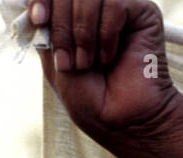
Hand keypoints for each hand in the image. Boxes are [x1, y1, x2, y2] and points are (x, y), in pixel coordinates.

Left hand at [31, 0, 181, 142]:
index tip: (38, 20)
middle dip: (62, 25)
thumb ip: (43, 26)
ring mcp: (119, 9)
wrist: (122, 121)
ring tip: (89, 63)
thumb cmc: (91, 99)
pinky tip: (109, 57)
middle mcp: (96, 8)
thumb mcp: (52, 60)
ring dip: (83, 32)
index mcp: (73, 15)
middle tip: (71, 62)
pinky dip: (106, 33)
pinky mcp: (143, 14)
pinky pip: (115, 4)